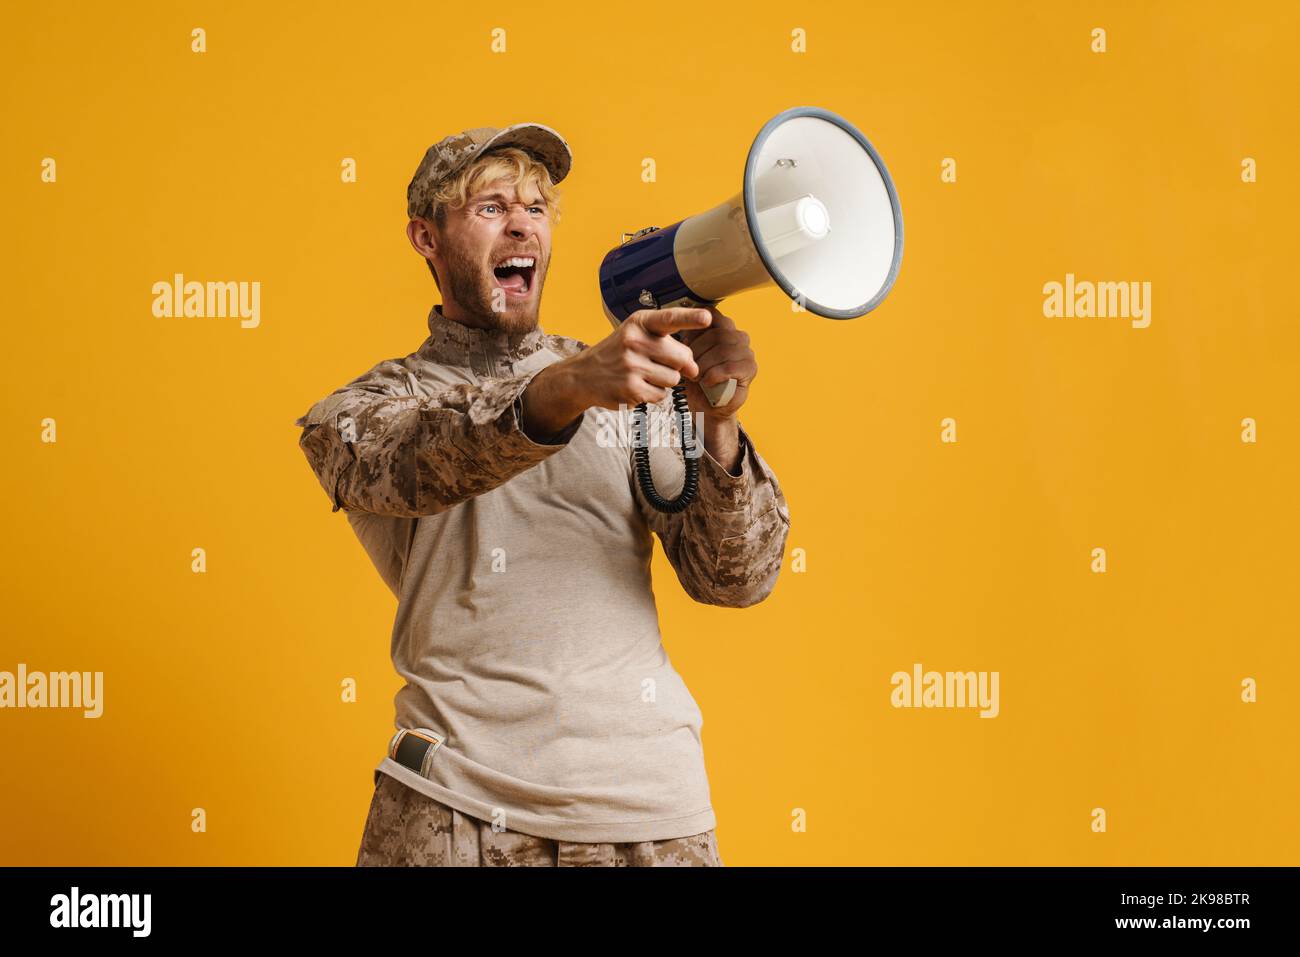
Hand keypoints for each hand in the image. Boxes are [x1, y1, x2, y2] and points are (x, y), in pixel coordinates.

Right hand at [567, 307, 711, 408]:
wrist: (583, 376)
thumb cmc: (618, 353)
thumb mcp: (636, 335)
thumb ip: (668, 345)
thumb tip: (694, 370)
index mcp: (639, 323)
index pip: (669, 319)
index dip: (690, 318)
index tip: (708, 317)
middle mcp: (634, 341)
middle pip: (681, 357)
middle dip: (678, 365)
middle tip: (658, 363)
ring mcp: (631, 366)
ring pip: (673, 379)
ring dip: (664, 381)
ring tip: (642, 374)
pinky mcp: (630, 389)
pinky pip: (661, 395)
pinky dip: (654, 394)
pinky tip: (636, 386)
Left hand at [675, 306, 755, 418]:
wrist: (706, 406)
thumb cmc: (697, 379)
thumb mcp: (689, 355)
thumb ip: (691, 337)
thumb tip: (685, 324)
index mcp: (724, 328)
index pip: (712, 315)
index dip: (696, 328)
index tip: (685, 342)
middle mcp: (738, 336)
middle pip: (717, 334)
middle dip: (697, 352)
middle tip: (689, 367)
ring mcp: (747, 351)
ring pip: (723, 350)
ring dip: (705, 366)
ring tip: (696, 377)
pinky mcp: (750, 368)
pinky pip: (730, 367)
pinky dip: (714, 375)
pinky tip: (707, 382)